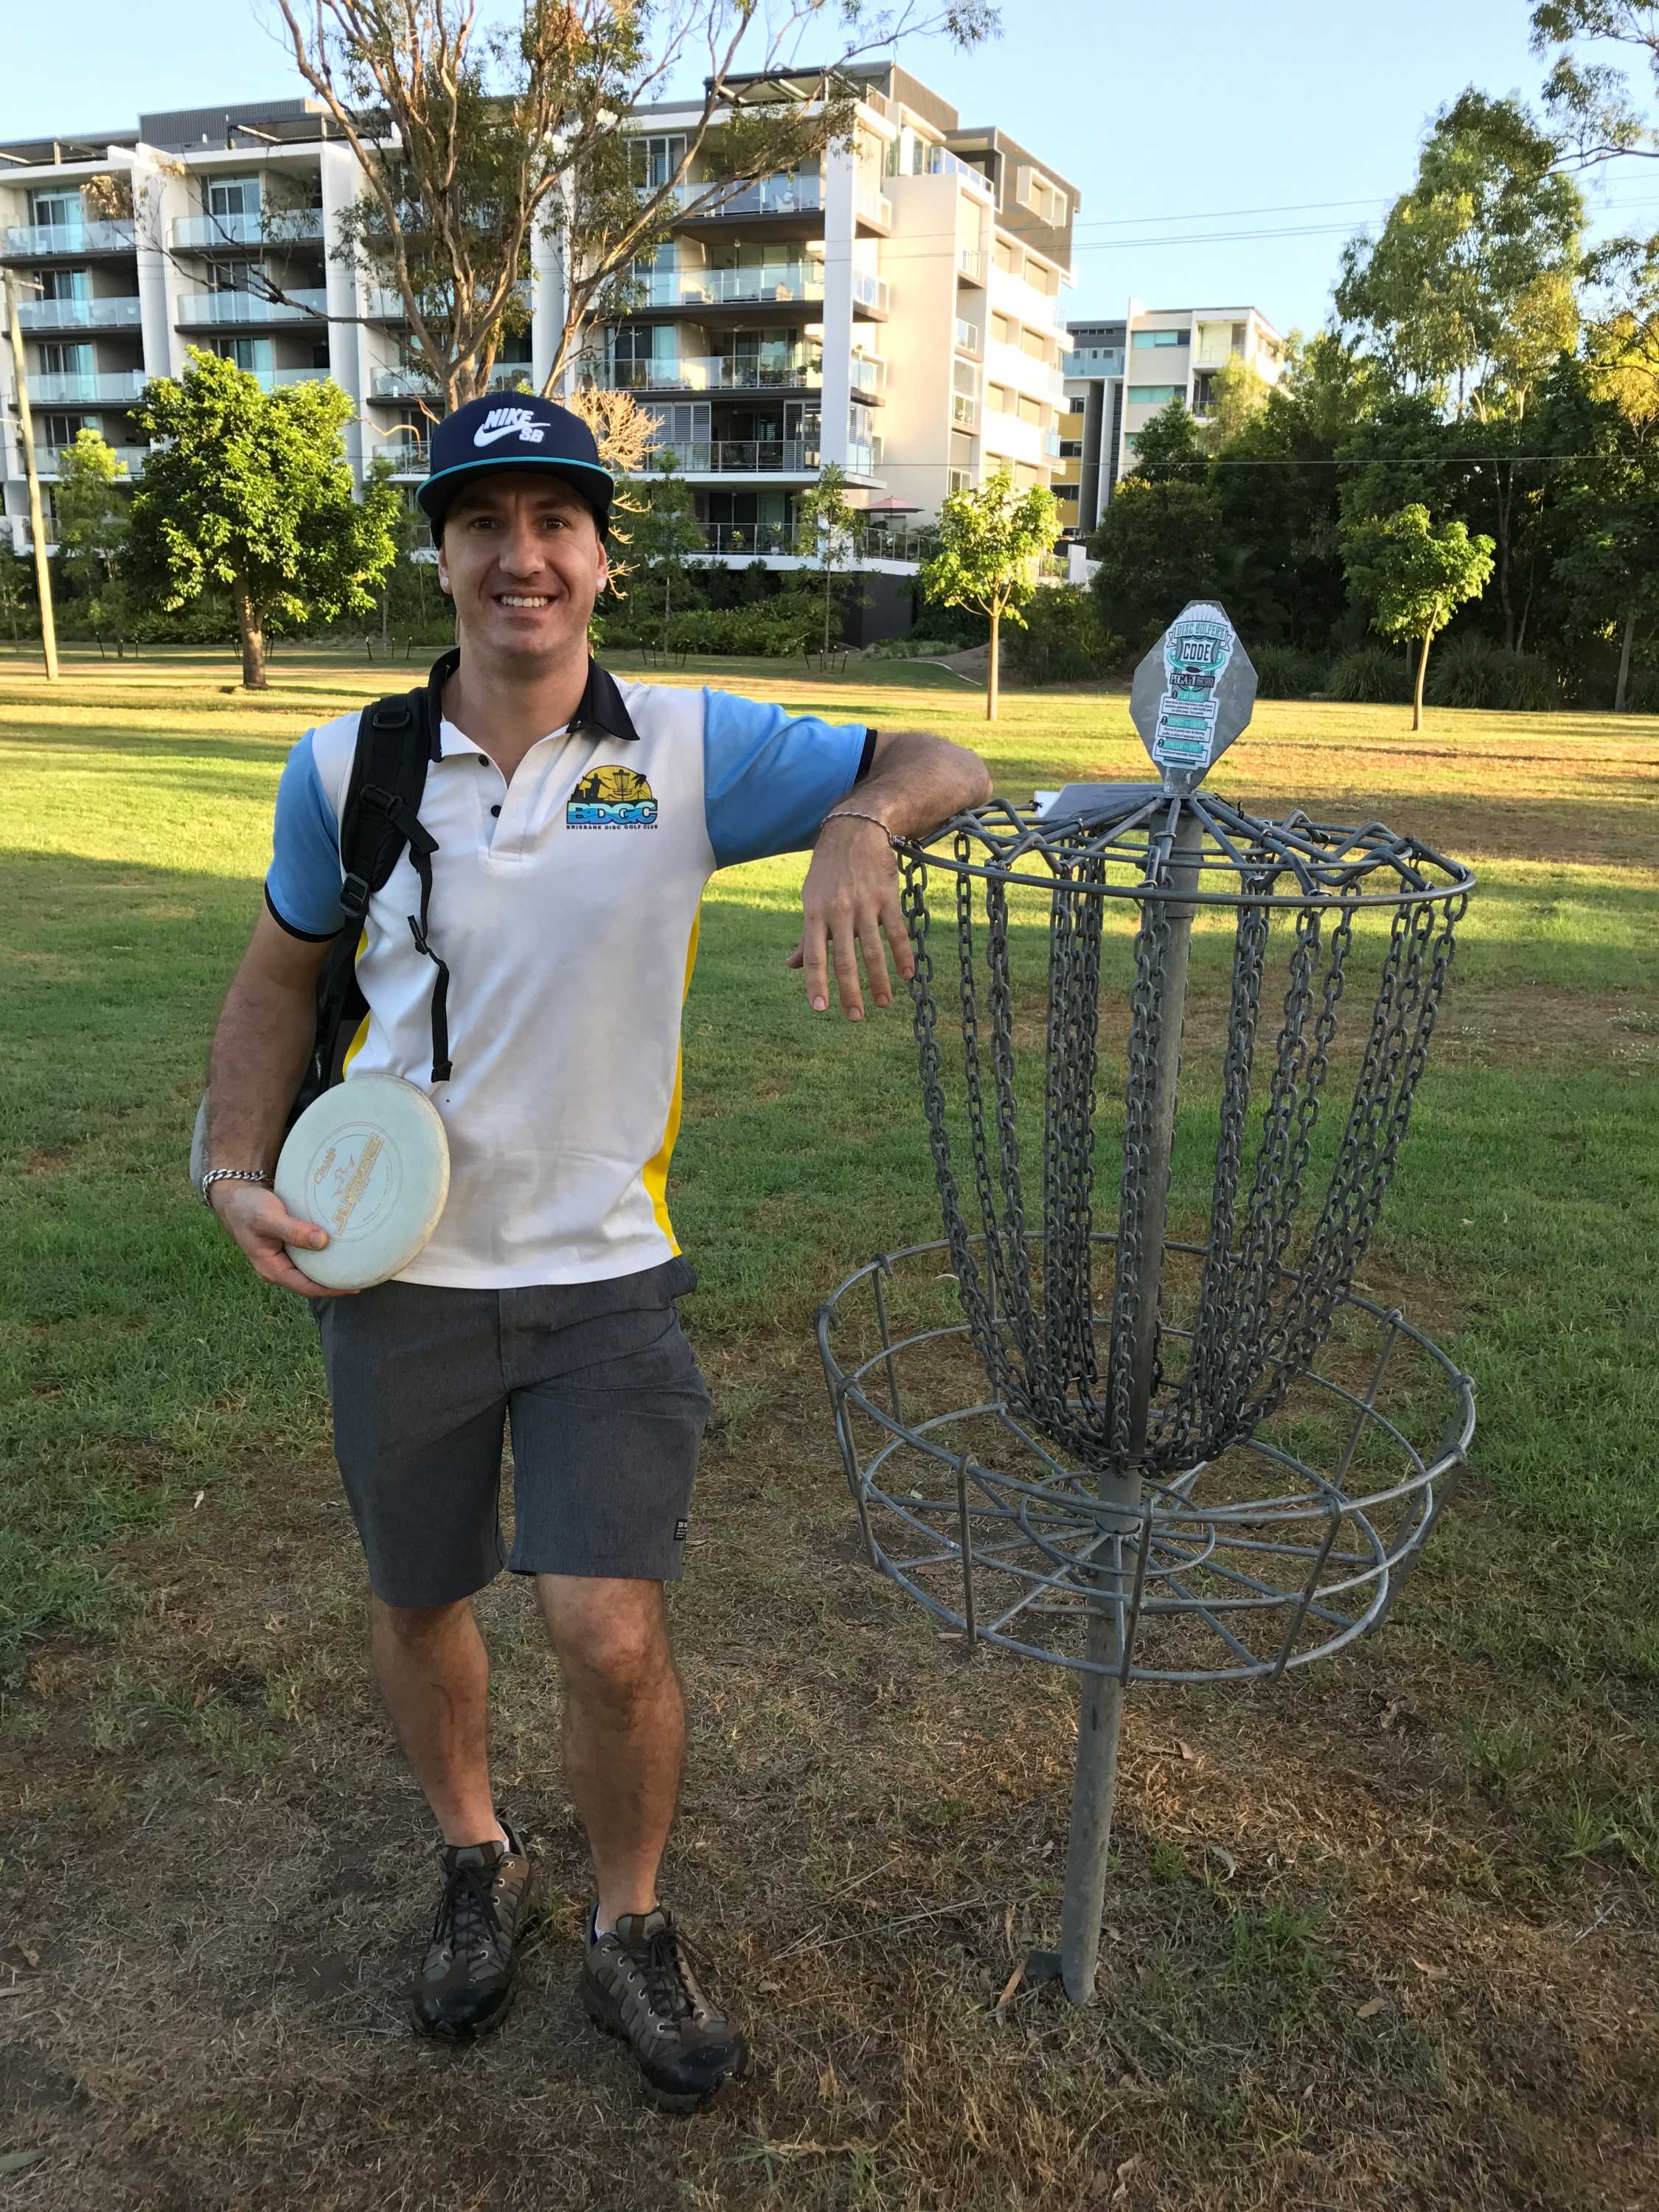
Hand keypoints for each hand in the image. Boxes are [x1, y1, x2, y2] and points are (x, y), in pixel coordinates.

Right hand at [209, 1181, 355, 1298]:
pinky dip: (326, 1252)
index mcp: (272, 1269)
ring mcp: (285, 1257)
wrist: (235, 1194)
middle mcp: (279, 1267)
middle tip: (363, 1275)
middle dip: (336, 1281)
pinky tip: (344, 1245)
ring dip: (333, 1266)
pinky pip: (311, 1254)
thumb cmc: (248, 1207)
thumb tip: (323, 1242)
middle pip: (312, 1281)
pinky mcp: (290, 1245)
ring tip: (358, 1262)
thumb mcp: (268, 1218)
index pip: (306, 1287)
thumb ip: (293, 1230)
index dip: (330, 1289)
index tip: (354, 1286)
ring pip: (313, 1268)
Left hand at [787, 816, 913, 1020]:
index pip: (814, 955)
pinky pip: (896, 931)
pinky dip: (903, 954)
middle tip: (855, 1017)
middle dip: (850, 991)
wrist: (855, 831)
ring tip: (883, 1003)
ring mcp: (864, 905)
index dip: (816, 982)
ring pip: (873, 950)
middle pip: (845, 959)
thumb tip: (791, 965)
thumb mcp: (810, 899)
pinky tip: (907, 974)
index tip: (819, 1008)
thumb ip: (806, 935)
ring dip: (879, 980)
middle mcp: (838, 911)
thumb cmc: (828, 871)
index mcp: (814, 914)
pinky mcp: (887, 897)